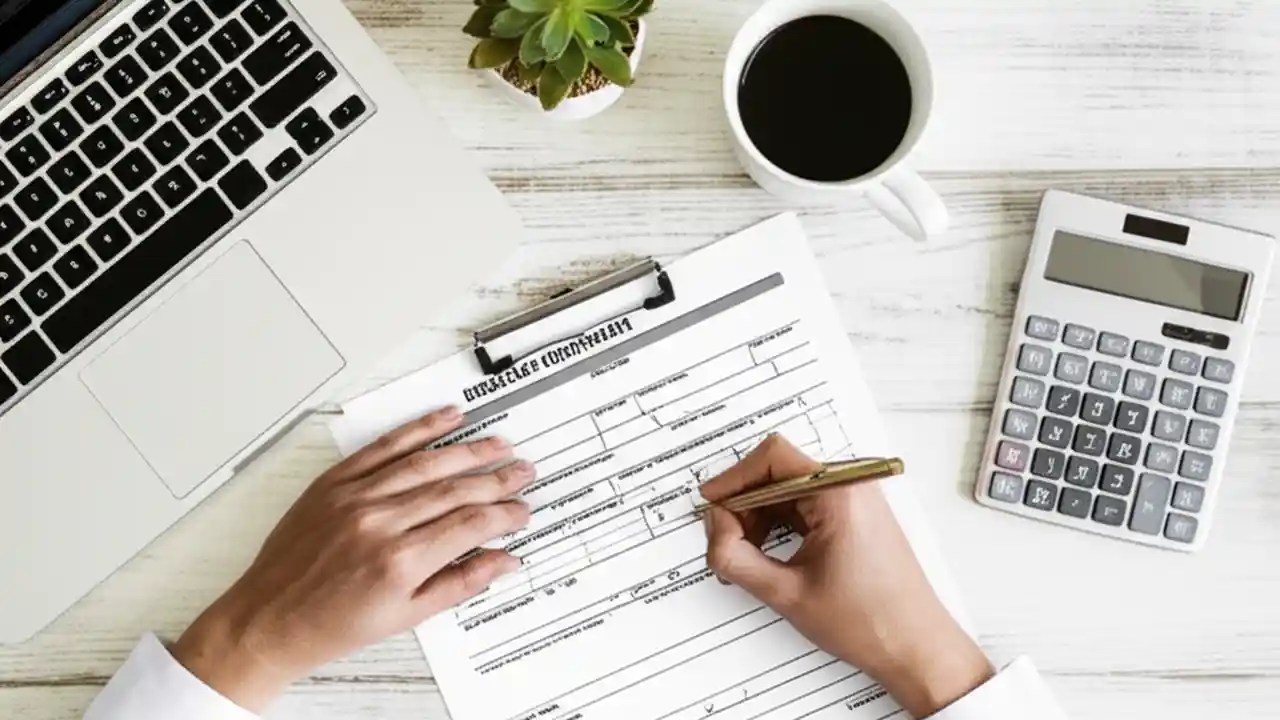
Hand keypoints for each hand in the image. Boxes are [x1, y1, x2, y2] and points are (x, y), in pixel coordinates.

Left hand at [172, 406, 532, 711]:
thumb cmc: (330, 624)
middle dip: (496, 479)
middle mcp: (379, 524)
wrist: (269, 619)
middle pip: (454, 490)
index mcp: (399, 562)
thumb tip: (503, 561)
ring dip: (468, 451)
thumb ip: (459, 583)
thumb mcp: (405, 616)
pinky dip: (417, 430)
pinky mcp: (333, 483)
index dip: (504, 514)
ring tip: (497, 444)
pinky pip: (382, 447)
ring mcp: (354, 498)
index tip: (521, 510)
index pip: (470, 525)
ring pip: (425, 463)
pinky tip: (444, 419)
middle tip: (523, 471)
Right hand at [700, 436, 992, 717]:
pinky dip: (779, 524)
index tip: (712, 502)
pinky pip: (804, 505)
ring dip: (759, 517)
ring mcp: (854, 500)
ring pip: (787, 490)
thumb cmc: (869, 622)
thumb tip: (714, 532)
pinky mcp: (853, 516)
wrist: (916, 647)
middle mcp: (850, 487)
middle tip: (727, 542)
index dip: (734, 477)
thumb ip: (736, 559)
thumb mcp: (787, 593)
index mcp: (838, 494)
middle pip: (777, 472)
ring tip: (746, 557)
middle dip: (744, 505)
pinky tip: (766, 555)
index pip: (773, 457)